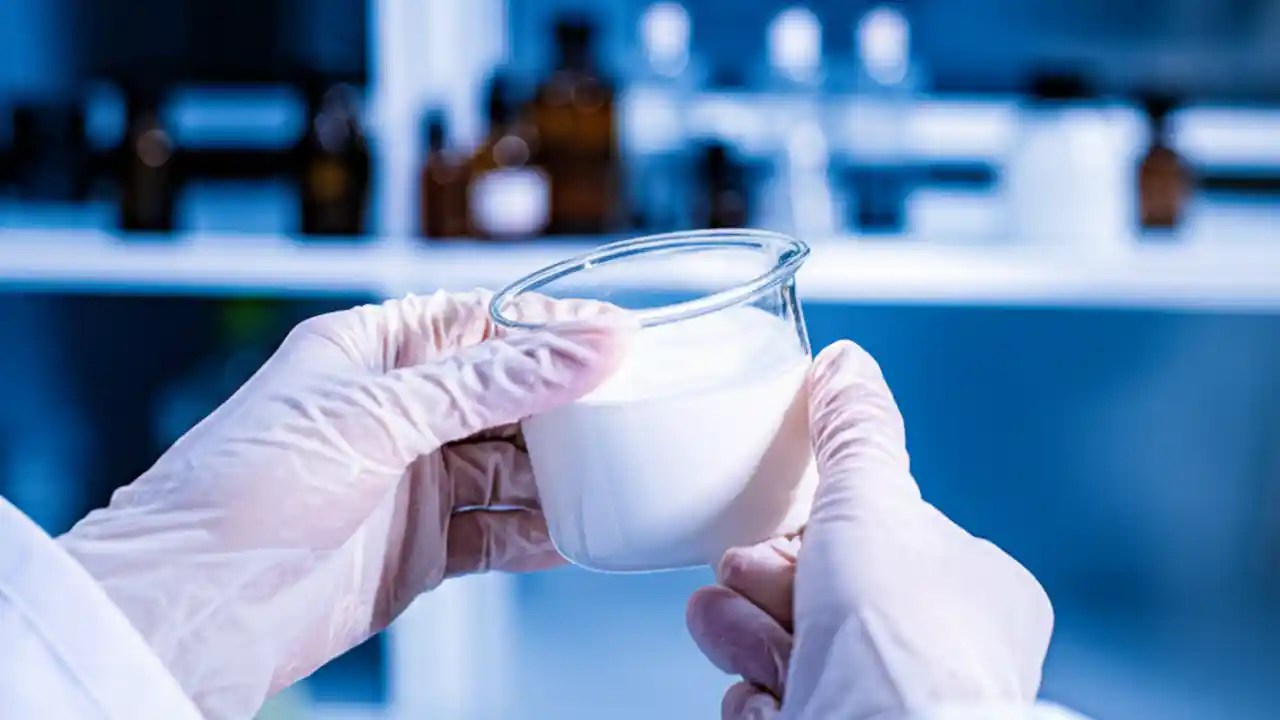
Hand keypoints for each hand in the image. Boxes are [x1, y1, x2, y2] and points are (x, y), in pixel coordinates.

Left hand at [58, 290, 629, 718]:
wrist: (192, 610)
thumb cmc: (244, 490)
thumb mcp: (380, 415)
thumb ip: (494, 382)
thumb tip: (590, 345)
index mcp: (371, 353)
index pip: (481, 324)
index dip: (550, 331)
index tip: (617, 340)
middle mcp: (393, 414)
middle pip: (505, 398)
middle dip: (563, 407)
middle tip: (627, 410)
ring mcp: (408, 484)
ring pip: (507, 469)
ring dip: (557, 475)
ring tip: (611, 474)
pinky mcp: (417, 550)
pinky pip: (496, 535)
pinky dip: (535, 536)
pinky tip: (573, 534)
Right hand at [687, 341, 1053, 718]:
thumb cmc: (899, 642)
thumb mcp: (871, 504)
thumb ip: (853, 432)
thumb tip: (846, 363)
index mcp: (970, 590)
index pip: (866, 538)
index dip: (806, 531)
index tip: (770, 530)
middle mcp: (937, 654)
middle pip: (816, 594)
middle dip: (761, 585)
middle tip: (746, 582)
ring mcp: (887, 705)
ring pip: (787, 650)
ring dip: (747, 637)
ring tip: (743, 640)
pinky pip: (775, 707)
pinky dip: (758, 702)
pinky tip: (768, 703)